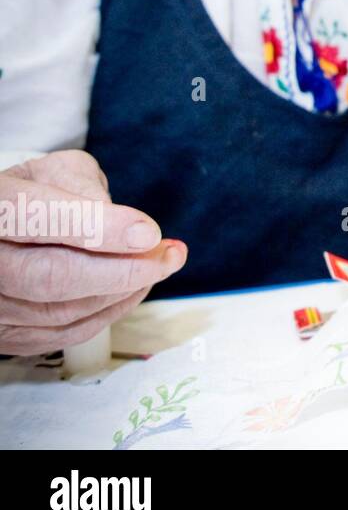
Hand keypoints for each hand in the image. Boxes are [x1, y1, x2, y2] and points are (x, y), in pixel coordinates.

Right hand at [0, 151, 186, 355]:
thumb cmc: (30, 198)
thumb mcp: (54, 174)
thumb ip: (86, 189)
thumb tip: (126, 227)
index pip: (39, 219)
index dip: (98, 228)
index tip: (148, 234)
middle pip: (51, 277)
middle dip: (123, 270)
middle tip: (169, 256)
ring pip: (61, 311)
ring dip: (122, 292)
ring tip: (159, 266)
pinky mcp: (5, 334)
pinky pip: (62, 334)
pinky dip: (107, 313)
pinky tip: (134, 289)